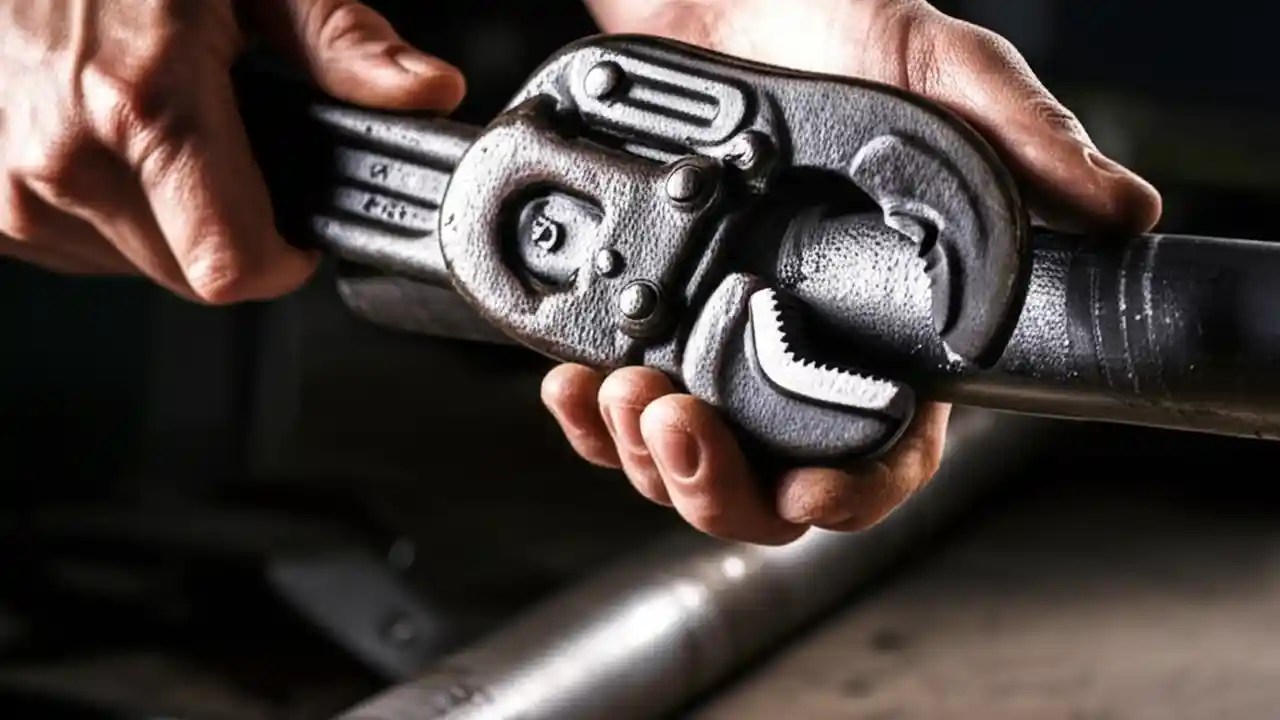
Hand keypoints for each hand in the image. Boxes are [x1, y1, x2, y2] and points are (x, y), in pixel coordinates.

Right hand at [0, 0, 463, 302]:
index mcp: (146, 110)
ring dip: (165, 221)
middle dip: (230, 232)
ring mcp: (10, 190)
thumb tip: (423, 91)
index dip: (285, 262)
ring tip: (156, 130)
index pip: (235, 270)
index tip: (299, 234)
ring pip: (133, 266)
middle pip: (192, 275)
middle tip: (228, 156)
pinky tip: (105, 143)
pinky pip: (73, 247)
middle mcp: (66, 162)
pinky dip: (105, 212)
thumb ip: (343, 42)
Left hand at [543, 0, 1162, 544]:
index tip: (811, 489)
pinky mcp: (643, 317)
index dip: (855, 491)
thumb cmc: (832, 28)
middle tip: (683, 427)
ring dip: (644, 455)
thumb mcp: (936, 72)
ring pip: (680, 462)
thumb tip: (1121, 211)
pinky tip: (575, 384)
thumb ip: (1017, 140)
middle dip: (715, 485)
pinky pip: (611, 404)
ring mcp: (711, 340)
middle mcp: (795, 348)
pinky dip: (586, 415)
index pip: (886, 449)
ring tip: (630, 396)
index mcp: (883, 325)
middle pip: (762, 485)